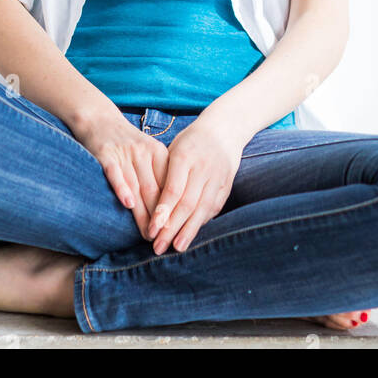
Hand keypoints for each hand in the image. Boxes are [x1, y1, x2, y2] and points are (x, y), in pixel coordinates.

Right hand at [76, 111, 168, 239]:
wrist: (98, 119)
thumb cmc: (126, 144)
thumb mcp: (147, 154)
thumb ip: (157, 176)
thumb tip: (170, 211)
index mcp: (158, 152)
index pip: (169, 185)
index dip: (172, 209)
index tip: (175, 231)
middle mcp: (143, 152)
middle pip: (154, 189)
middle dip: (159, 217)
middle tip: (163, 240)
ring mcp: (124, 152)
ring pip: (137, 186)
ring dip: (143, 213)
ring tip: (147, 234)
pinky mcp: (105, 154)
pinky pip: (115, 173)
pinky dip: (122, 188)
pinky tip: (128, 204)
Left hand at [146, 111, 244, 254]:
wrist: (224, 130)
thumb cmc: (190, 142)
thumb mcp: (173, 150)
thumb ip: (164, 175)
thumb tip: (150, 207)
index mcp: (184, 156)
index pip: (173, 190)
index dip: (162, 213)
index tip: (151, 230)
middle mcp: (203, 168)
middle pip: (187, 204)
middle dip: (172, 228)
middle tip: (158, 247)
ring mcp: (218, 177)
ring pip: (203, 209)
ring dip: (189, 231)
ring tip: (177, 247)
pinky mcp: (227, 185)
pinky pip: (214, 207)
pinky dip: (202, 221)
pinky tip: (192, 233)